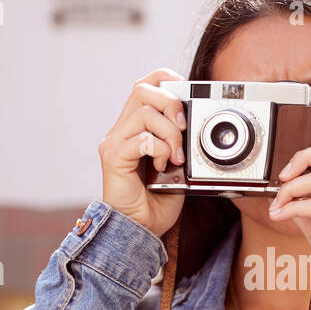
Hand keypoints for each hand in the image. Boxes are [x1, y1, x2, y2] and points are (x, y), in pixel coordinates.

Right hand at [98, 67, 187, 236]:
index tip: (186, 94)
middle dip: (171, 102)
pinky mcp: (113, 158)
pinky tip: (163, 165)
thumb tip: (196, 126)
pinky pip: (141, 139)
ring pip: (144, 112)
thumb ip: (181, 143)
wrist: (140, 229)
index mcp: (134, 128)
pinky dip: (159, 148)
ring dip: (169, 132)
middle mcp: (121, 131)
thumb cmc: (156, 202)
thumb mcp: (177, 166)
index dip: (165, 80)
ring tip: (175, 155)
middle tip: (183, 127)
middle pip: (142, 90)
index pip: (144, 86)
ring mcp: (114, 143)